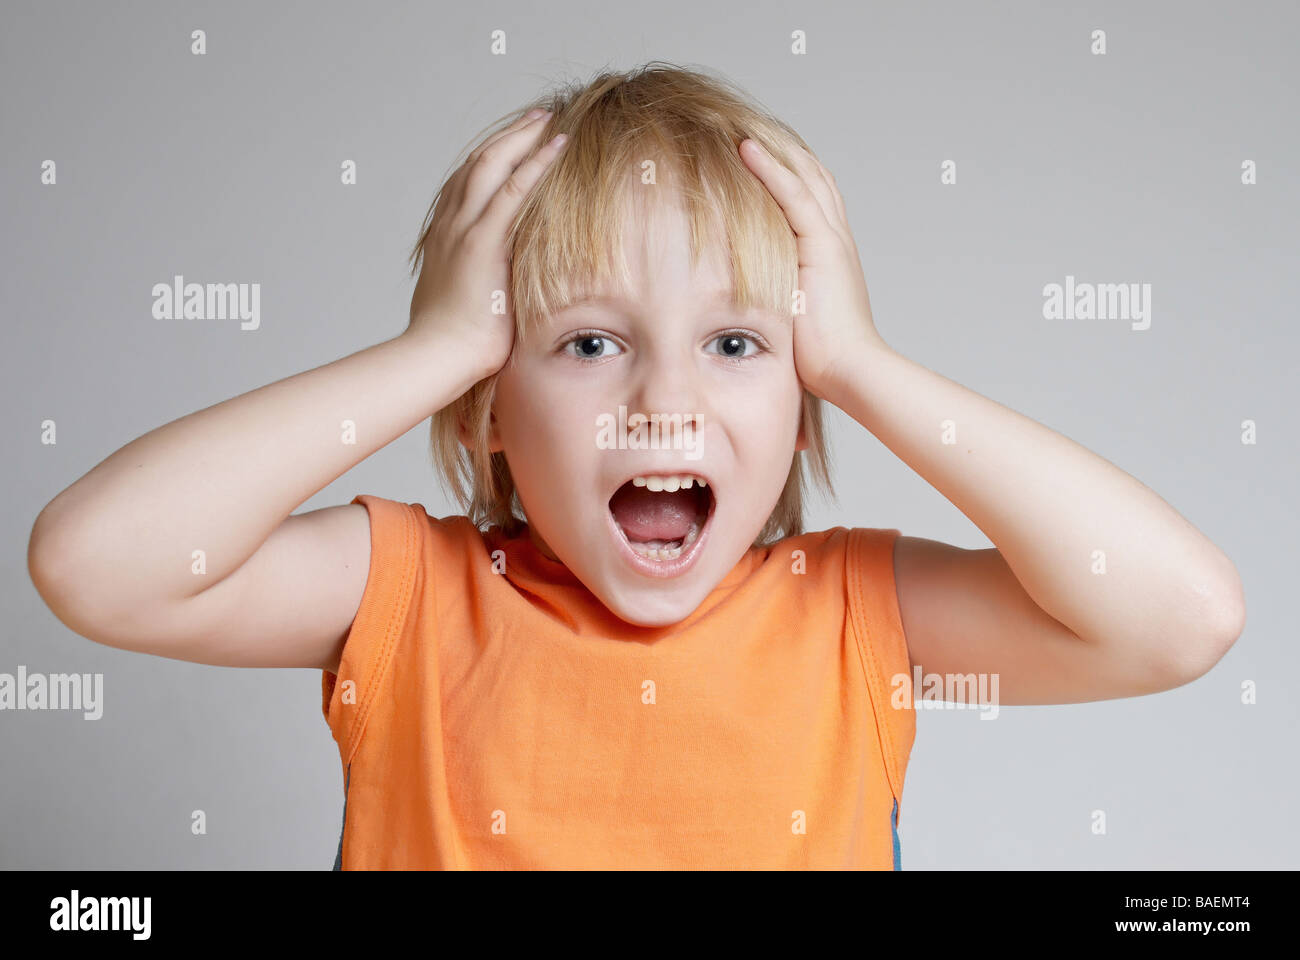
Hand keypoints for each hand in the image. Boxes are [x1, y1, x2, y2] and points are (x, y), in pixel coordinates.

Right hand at [406, 109, 568, 379]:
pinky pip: (513, 192)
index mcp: (443, 236)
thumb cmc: (452, 342)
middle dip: (509, 136)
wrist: (436, 356)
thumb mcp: (463, 301)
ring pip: (492, 165)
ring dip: (523, 138)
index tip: (512, 143)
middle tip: (536, 118)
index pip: (465, 182)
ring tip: (548, 121)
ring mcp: (464, 230)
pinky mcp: (482, 243)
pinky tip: (557, 147)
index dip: (490, 157)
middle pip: (477, 162)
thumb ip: (476, 283)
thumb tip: (494, 288)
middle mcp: (449, 224)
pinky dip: (536, 164)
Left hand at [738, 137, 886, 401]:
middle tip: (742, 126)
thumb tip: (742, 316)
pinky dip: (770, 167)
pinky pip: (793, 194)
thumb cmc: (821, 360)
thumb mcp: (793, 321)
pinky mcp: (823, 245)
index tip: (754, 153)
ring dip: (771, 147)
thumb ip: (776, 304)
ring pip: (803, 175)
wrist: (850, 370)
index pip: (810, 199)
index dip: (785, 172)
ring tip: (737, 125)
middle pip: (811, 176)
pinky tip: (745, 148)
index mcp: (830, 255)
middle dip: (781, 149)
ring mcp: (831, 239)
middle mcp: (835, 239)